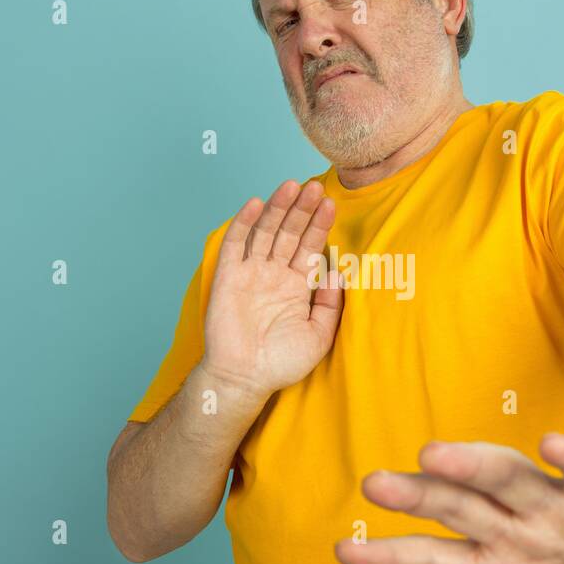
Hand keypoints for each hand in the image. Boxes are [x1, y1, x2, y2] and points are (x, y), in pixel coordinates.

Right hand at [200, 179, 341, 401]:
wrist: (245, 378)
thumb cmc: (281, 363)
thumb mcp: (319, 335)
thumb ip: (330, 303)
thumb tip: (335, 271)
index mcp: (296, 285)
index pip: (310, 247)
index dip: (319, 225)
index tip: (330, 203)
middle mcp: (273, 274)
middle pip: (290, 233)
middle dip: (301, 209)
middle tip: (314, 186)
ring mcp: (250, 272)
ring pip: (266, 231)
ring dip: (278, 208)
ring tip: (292, 186)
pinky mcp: (228, 276)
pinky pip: (236, 244)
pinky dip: (245, 222)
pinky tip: (257, 203)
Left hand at [334, 434, 563, 563]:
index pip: (432, 559)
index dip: (391, 557)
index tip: (345, 552)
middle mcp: (511, 527)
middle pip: (457, 506)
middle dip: (418, 496)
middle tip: (374, 486)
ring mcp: (554, 507)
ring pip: (508, 478)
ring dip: (473, 464)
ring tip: (433, 455)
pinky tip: (551, 445)